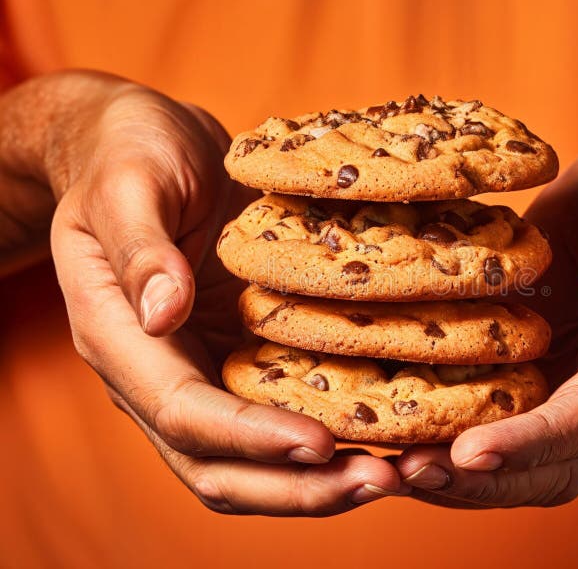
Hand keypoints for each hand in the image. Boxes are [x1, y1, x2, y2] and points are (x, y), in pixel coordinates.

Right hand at [45, 73, 407, 514]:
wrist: (145, 145)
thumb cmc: (128, 152)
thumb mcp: (127, 182)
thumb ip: (138, 246)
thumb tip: (163, 315)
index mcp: (121, 338)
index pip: (183, 412)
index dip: (250, 437)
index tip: (319, 442)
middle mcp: (162, 373)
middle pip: (221, 466)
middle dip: (298, 487)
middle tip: (383, 479)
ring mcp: (207, 367)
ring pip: (257, 459)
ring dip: (324, 479)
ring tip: (403, 471)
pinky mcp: (245, 353)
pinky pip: (287, 412)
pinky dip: (335, 435)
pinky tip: (393, 430)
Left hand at [395, 115, 577, 506]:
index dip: (532, 443)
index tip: (469, 453)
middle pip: (555, 465)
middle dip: (485, 480)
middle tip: (408, 474)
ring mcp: (570, 375)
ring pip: (522, 457)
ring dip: (460, 472)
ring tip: (389, 467)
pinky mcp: (536, 358)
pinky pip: (495, 410)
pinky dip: (450, 428)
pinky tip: (398, 422)